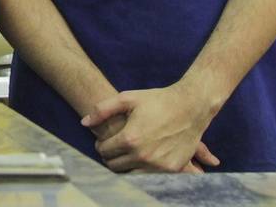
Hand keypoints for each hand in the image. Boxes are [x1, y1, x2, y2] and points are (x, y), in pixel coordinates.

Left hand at [82, 83, 221, 172]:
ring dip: (126, 165)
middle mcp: (143, 155)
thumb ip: (102, 110)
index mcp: (129, 139)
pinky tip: (141, 158)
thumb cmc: (157, 100)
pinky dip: (143, 170)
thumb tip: (84, 123)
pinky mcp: (172, 169)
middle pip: (115, 165)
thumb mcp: (127, 98)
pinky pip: (150, 177)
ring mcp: (158, 165)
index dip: (100, 145)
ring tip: (126, 153)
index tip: (103, 141)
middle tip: (113, 148)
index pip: (104, 150)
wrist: (190, 106)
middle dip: (110, 156)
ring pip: (131, 174)